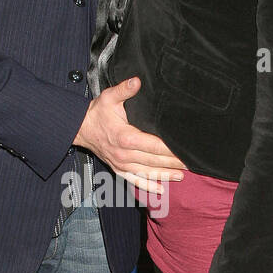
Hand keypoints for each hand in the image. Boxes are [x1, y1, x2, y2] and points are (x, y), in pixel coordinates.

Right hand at [74, 77, 185, 196]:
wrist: (80, 128)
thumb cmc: (97, 113)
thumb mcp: (109, 97)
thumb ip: (124, 90)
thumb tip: (136, 81)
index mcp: (125, 137)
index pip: (153, 146)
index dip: (170, 149)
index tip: (184, 150)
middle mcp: (124, 154)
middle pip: (154, 161)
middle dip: (173, 162)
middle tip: (191, 163)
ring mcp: (122, 164)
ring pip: (147, 172)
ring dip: (165, 175)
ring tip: (182, 175)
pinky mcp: (119, 169)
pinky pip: (135, 181)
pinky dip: (148, 186)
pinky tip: (161, 190)